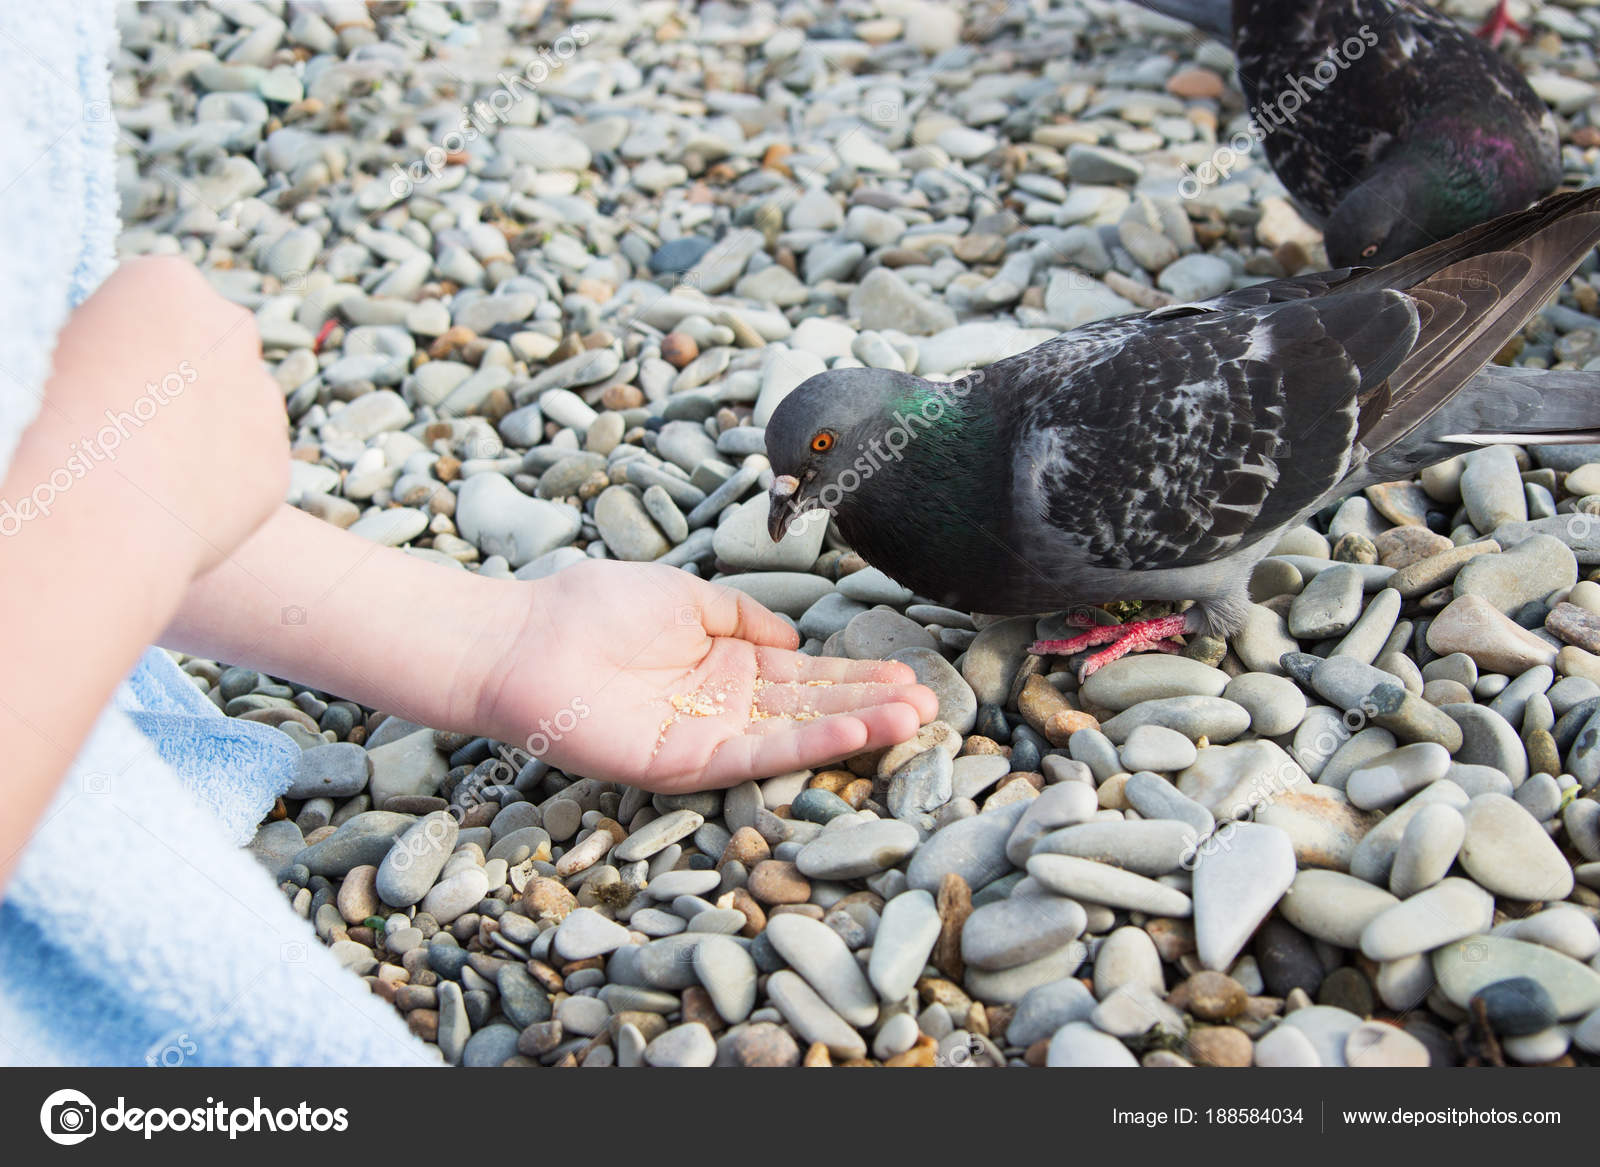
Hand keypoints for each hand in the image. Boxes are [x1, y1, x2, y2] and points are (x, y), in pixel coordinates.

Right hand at [25, 256, 288, 577]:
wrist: (93, 513)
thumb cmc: (46, 417)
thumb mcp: (53, 345)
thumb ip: (103, 336)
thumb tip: (111, 351)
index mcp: (168, 283)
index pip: (154, 300)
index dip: (123, 339)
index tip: (98, 370)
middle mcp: (232, 331)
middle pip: (205, 348)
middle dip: (175, 377)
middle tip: (123, 419)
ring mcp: (264, 399)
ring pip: (232, 407)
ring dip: (201, 428)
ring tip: (141, 467)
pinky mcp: (277, 464)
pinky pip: (245, 468)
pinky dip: (216, 482)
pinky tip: (170, 502)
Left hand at [472, 560, 938, 791]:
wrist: (525, 638)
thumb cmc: (593, 608)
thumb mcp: (686, 596)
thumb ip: (742, 617)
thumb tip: (793, 640)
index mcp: (726, 665)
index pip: (806, 675)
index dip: (857, 675)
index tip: (908, 673)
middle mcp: (724, 706)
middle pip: (813, 707)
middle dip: (872, 704)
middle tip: (931, 703)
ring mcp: (707, 737)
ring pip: (796, 734)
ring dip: (856, 728)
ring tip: (914, 718)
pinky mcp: (685, 764)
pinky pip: (757, 754)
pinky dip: (808, 744)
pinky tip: (855, 730)